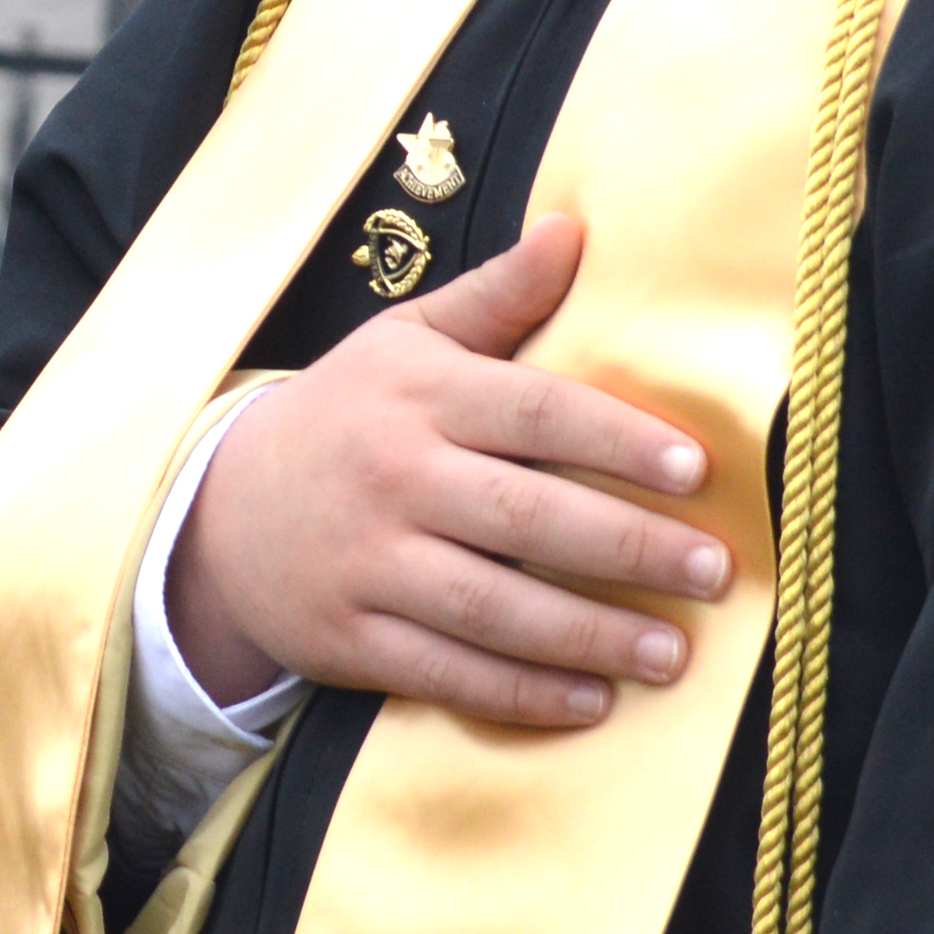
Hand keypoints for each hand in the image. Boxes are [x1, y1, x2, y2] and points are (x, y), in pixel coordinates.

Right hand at [167, 214, 725, 724]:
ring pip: (492, 607)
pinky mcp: (351, 637)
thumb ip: (497, 295)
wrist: (220, 510)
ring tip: (671, 653)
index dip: (618, 441)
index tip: (695, 470)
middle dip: (628, 548)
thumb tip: (572, 231)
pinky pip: (445, 672)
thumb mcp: (405, 340)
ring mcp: (370, 563)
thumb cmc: (344, 415)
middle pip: (526, 517)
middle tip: (713, 572)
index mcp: (421, 396)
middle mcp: (397, 477)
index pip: (536, 414)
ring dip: (589, 635)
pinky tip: (591, 702)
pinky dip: (520, 693)